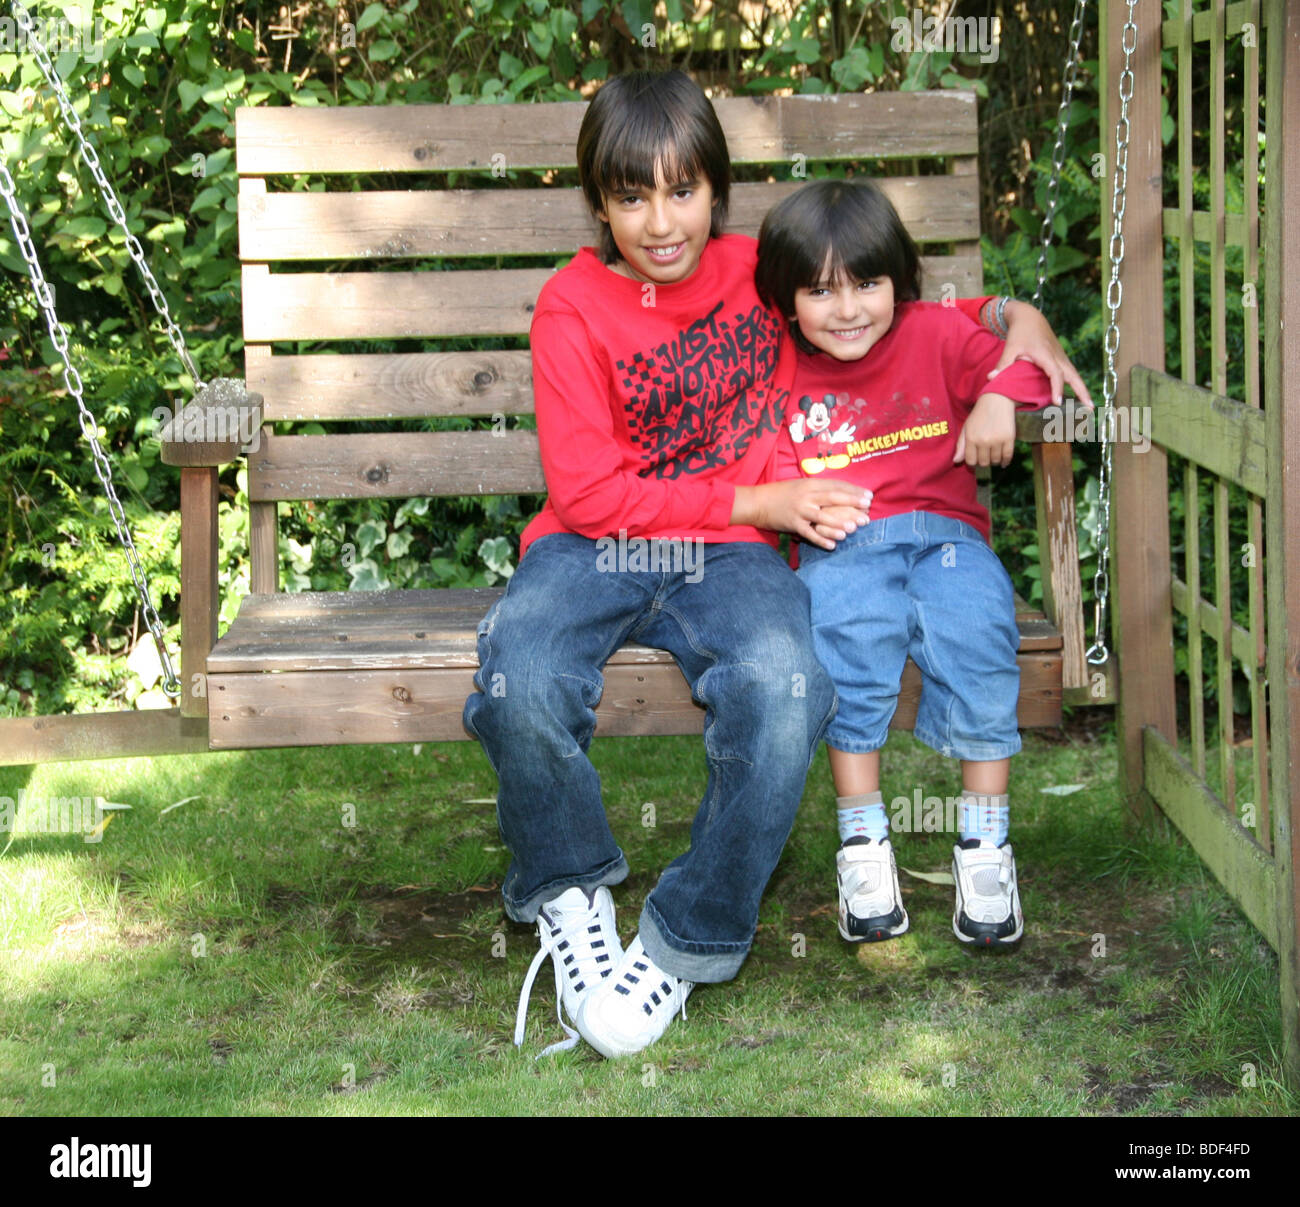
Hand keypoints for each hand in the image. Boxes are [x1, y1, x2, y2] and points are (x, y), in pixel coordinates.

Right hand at [734, 478, 871, 549]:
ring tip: (853, 529)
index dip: (853, 490)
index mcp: (810, 484)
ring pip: (822, 517)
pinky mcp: (792, 524)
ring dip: (838, 523)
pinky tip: (833, 545)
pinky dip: (820, 540)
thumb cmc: (781, 493)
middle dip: (852, 502)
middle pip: (832, 498)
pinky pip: (809, 533)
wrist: (757, 502)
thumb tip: (841, 492)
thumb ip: (818, 489)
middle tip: (868, 508)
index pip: (836, 485)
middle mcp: (806, 496)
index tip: (869, 495)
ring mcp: (799, 511)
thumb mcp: (800, 486)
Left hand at [953, 393, 1015, 466]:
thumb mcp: (966, 428)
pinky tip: (1003, 463)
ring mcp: (997, 440)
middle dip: (984, 462)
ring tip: (994, 456)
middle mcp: (983, 440)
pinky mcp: (1009, 438)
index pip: (970, 461)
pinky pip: (1007, 456)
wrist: (997, 401)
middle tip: (986, 456)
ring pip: (995, 460)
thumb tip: (956, 461)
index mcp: (971, 438)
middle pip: (983, 462)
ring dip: (995, 461)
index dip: (973, 462)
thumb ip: (960, 445)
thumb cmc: (979, 415)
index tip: (976, 459)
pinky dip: (1006, 462)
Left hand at [994, 299, 1092, 407]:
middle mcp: (1057, 356)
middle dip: (1082, 391)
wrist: (1030, 317)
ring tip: (1089, 407)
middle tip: (1089, 408)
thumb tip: (991, 378)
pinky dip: (1077, 384)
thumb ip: (1003, 363)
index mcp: (1046, 354)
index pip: (1055, 373)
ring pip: (1075, 375)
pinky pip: (1071, 373)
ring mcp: (1061, 357)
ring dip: (1083, 389)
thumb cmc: (1020, 332)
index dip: (1056, 387)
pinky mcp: (1061, 358)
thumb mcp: (1010, 346)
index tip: (1058, 401)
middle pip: (1073, 375)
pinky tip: (1079, 396)